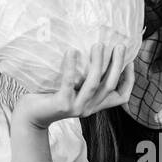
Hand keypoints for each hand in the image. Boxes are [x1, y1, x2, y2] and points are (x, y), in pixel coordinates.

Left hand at [15, 40, 133, 130]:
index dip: (129, 79)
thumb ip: (85, 79)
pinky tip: (72, 51)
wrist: (31, 116)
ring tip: (98, 45)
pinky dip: (71, 66)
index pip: (121, 96)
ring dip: (98, 63)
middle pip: (110, 85)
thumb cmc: (52, 96)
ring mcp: (76, 107)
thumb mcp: (74, 90)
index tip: (130, 61)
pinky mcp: (62, 105)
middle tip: (119, 46)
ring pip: (94, 84)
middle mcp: (89, 108)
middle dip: (117, 64)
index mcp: (95, 104)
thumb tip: (97, 51)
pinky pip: (68, 83)